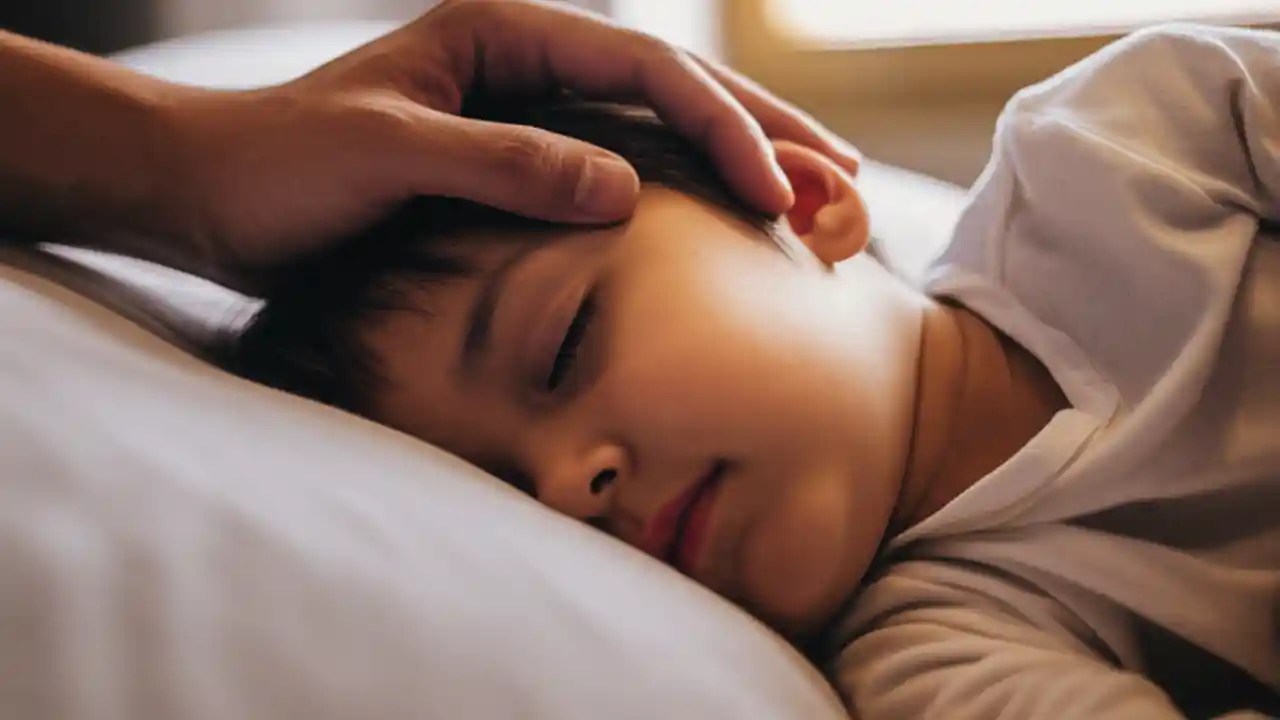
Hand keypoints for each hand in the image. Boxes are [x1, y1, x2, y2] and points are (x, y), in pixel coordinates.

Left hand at [162, 0, 861, 290]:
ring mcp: (528, 108)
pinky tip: (731, 221)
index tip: (779, 195)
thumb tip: (625, 190)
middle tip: (850, 183)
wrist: (216, 197)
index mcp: (504, 32)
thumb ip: (502, 163)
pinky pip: (627, 167)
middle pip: (676, 88)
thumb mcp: (389, 156)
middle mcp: (527, 60)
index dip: (722, 130)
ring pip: (662, 127)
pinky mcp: (519, 159)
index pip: (647, 70)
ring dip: (743, 162)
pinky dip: (687, 194)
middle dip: (765, 136)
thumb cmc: (283, 167)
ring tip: (824, 198)